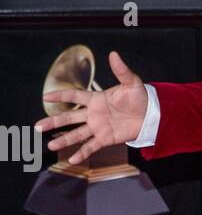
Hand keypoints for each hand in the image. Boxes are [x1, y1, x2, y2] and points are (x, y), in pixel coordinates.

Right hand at [35, 50, 148, 164]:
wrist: (151, 115)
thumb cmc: (140, 98)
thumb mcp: (131, 83)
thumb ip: (121, 71)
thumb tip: (114, 54)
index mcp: (96, 99)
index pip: (74, 95)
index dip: (60, 96)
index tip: (45, 97)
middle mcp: (93, 114)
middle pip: (69, 117)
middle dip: (53, 122)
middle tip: (37, 126)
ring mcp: (98, 127)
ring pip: (76, 134)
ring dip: (63, 139)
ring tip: (50, 145)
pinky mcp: (106, 138)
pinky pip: (91, 146)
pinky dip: (82, 153)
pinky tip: (72, 160)